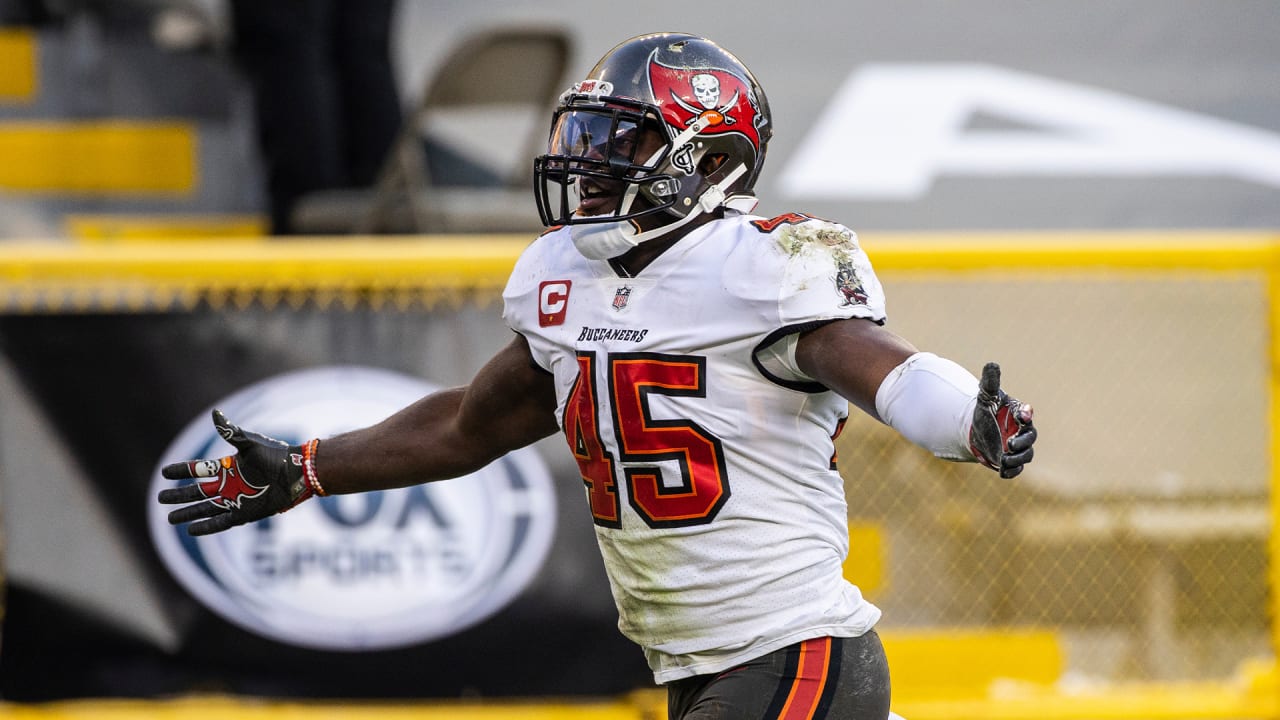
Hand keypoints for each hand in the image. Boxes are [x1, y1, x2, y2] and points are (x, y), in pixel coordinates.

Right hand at [157, 409, 317, 535]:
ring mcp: (236, 500)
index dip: (182, 470)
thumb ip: (231, 432)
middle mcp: (229, 484)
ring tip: (169, 518)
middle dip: (179, 495)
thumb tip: (215, 413)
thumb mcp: (251, 443)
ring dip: (187, 513)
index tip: (164, 472)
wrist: (297, 473)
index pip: (198, 469)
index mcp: (228, 466)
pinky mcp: (245, 514)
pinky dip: (206, 526)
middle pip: (197, 491)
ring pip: (205, 508)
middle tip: (160, 497)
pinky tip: (191, 529)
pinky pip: (221, 522)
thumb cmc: (276, 455)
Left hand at [968, 363, 1035, 478]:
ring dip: (1017, 458)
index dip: (1026, 414)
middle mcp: (1022, 432)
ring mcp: (1018, 448)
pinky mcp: (1010, 460)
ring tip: (1004, 459)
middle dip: (1023, 442)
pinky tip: (1002, 471)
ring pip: (1025, 456)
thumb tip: (991, 364)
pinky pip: (1016, 469)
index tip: (1023, 413)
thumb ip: (990, 382)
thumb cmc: (987, 410)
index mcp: (1019, 415)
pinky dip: (1011, 471)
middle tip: (1011, 444)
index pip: (1026, 414)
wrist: (977, 429)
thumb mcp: (986, 396)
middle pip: (1030, 439)